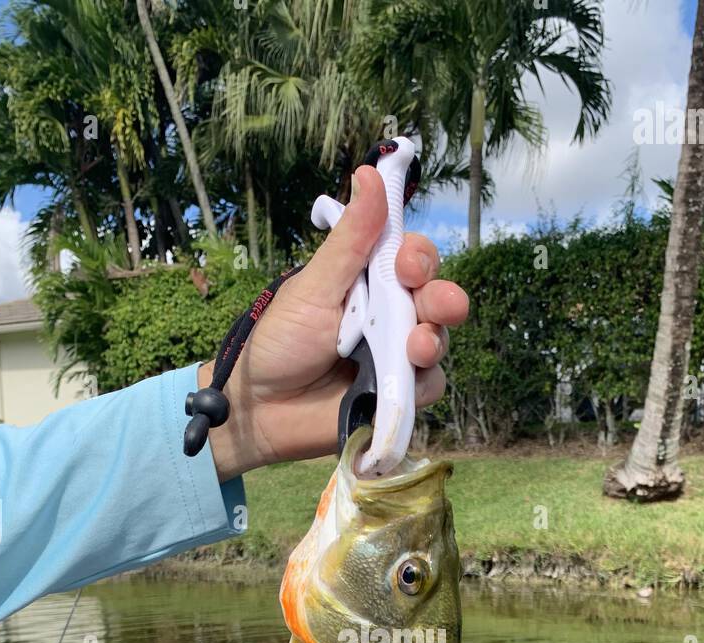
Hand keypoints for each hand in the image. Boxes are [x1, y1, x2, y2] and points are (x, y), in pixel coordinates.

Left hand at [198, 163, 469, 480]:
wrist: (259, 408)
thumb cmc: (280, 341)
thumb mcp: (313, 286)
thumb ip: (350, 240)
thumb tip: (370, 173)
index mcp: (370, 281)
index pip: (413, 259)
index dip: (418, 258)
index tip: (405, 265)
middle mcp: (391, 315)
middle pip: (437, 299)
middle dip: (444, 299)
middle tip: (436, 304)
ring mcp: (396, 357)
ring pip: (437, 342)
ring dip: (433, 341)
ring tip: (415, 348)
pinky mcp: (397, 397)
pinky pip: (428, 387)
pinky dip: (421, 384)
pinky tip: (404, 382)